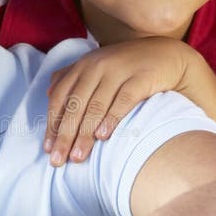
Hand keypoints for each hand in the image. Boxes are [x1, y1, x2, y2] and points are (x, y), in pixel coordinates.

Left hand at [44, 37, 197, 165]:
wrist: (166, 55)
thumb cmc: (126, 67)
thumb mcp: (96, 66)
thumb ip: (71, 76)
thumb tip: (48, 94)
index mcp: (83, 66)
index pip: (60, 97)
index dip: (52, 124)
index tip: (48, 149)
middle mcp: (97, 66)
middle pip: (75, 105)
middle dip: (65, 135)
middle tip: (58, 160)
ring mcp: (119, 70)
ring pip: (96, 105)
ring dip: (85, 134)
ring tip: (78, 156)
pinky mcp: (141, 77)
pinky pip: (123, 100)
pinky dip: (111, 118)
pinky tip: (103, 136)